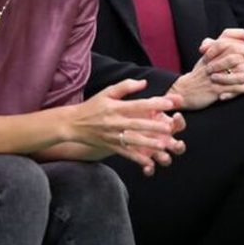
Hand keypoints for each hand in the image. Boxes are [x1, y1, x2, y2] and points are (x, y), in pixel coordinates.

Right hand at [69, 79, 186, 174]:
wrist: (73, 123)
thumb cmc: (93, 106)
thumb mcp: (107, 92)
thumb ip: (125, 86)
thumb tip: (144, 82)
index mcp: (115, 107)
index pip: (138, 104)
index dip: (154, 104)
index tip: (170, 103)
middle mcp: (114, 121)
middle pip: (137, 124)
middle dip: (154, 126)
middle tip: (170, 128)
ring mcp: (112, 135)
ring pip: (133, 140)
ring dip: (148, 144)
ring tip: (163, 146)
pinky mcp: (110, 145)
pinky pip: (125, 153)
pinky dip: (137, 158)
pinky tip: (149, 162)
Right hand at [170, 29, 243, 109]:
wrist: (183, 91)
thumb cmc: (198, 75)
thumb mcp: (205, 59)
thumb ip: (216, 49)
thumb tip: (236, 42)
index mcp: (210, 53)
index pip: (225, 38)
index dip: (240, 35)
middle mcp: (212, 62)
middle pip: (235, 53)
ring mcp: (214, 76)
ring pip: (237, 71)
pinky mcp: (215, 90)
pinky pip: (234, 88)